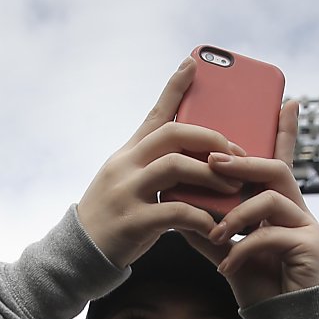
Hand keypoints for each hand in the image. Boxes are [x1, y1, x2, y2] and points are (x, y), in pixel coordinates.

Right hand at [75, 59, 242, 267]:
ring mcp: (127, 192)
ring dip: (211, 174)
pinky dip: (201, 217)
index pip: (154, 114)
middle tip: (237, 153)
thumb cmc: (114, 218)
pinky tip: (216, 226)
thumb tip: (192, 156)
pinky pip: (175, 213)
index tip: (192, 63)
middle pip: (172, 134)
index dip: (174, 88)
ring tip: (234, 188)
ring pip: (175, 167)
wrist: (80, 254)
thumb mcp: (127, 183)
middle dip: (210, 139)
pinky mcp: (133, 222)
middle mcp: (125, 166)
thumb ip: (153, 167)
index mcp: (128, 154)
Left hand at [182, 100, 318, 305]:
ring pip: (272, 197)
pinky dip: (243, 248)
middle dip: (241, 162)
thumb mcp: (228, 253)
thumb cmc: (261, 287)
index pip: (280, 161)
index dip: (285, 131)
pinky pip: (271, 235)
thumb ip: (209, 228)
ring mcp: (309, 227)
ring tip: (215, 231)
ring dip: (237, 211)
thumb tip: (177, 207)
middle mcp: (298, 211)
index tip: (286, 100)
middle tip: (212, 161)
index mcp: (280, 207)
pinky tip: (227, 265)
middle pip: (274, 168)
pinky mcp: (311, 248)